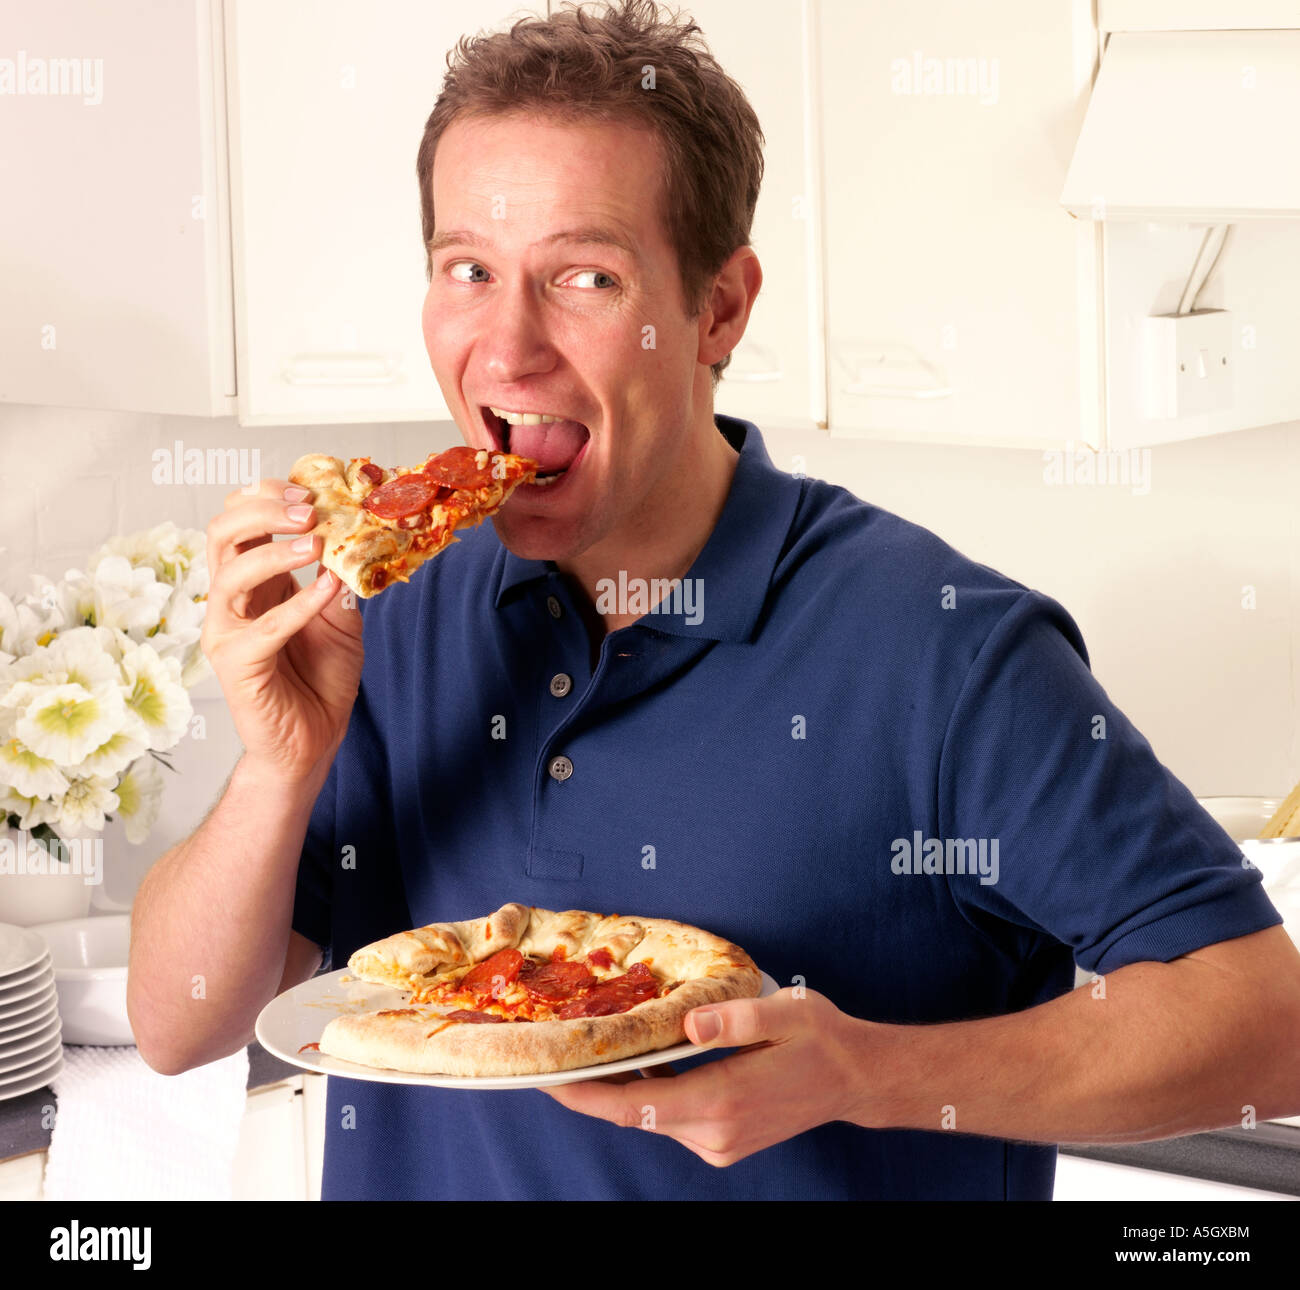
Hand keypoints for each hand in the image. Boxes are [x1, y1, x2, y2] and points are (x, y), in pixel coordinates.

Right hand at [201, 478, 363, 782]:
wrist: (312, 741)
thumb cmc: (321, 681)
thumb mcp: (342, 620)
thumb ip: (342, 582)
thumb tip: (358, 541)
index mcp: (255, 581)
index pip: (241, 520)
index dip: (268, 496)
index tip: (311, 489)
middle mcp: (233, 600)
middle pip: (223, 533)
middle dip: (263, 510)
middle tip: (307, 509)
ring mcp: (228, 631)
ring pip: (231, 574)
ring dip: (276, 551)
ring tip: (318, 543)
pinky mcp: (236, 664)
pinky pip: (262, 627)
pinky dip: (297, 604)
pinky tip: (328, 591)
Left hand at [542, 988, 866, 1166]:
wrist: (855, 1078)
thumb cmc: (820, 1038)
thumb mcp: (785, 1012)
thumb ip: (735, 1017)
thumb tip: (690, 1021)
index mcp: (724, 1100)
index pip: (635, 1106)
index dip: (585, 1095)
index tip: (547, 1077)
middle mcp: (715, 1132)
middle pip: (634, 1114)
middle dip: (590, 1087)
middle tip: (553, 1052)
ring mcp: (719, 1142)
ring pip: (652, 1116)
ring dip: (619, 1089)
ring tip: (587, 1050)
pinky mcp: (723, 1142)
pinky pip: (671, 1117)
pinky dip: (649, 1092)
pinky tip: (639, 1060)